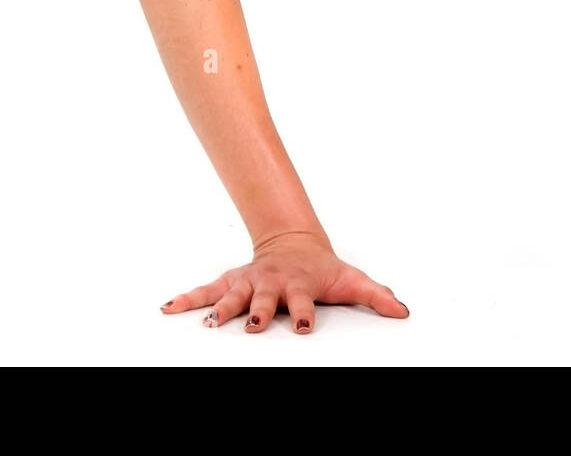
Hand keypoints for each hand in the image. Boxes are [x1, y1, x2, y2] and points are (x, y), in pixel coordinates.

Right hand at [158, 230, 409, 333]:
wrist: (294, 243)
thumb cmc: (322, 268)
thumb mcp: (351, 280)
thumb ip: (376, 296)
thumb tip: (402, 311)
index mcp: (298, 286)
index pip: (303, 302)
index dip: (304, 314)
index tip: (303, 326)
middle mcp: (270, 284)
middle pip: (262, 301)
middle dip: (256, 313)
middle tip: (252, 325)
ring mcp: (248, 283)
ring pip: (230, 297)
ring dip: (219, 310)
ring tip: (207, 325)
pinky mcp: (231, 283)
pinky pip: (205, 291)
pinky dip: (186, 299)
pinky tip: (169, 307)